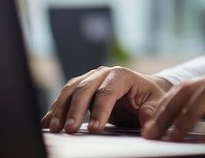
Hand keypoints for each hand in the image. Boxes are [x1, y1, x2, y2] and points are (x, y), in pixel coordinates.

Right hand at [41, 66, 171, 133]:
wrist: (143, 91)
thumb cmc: (150, 97)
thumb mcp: (157, 102)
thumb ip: (152, 109)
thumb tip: (146, 117)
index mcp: (122, 75)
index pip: (107, 92)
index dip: (100, 110)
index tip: (95, 129)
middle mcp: (103, 73)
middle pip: (85, 89)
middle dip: (75, 111)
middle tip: (70, 130)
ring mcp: (89, 78)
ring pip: (70, 91)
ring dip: (60, 109)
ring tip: (55, 128)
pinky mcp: (80, 87)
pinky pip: (65, 96)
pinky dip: (55, 108)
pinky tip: (47, 122)